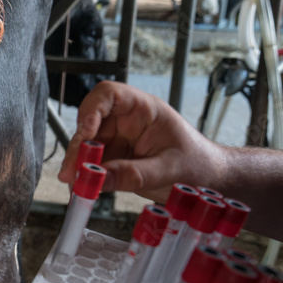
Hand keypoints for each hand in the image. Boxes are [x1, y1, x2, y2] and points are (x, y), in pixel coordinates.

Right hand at [57, 81, 226, 201]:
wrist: (208, 182)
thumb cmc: (198, 164)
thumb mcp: (170, 169)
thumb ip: (135, 174)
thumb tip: (100, 178)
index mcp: (144, 110)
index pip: (110, 94)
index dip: (92, 109)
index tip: (86, 131)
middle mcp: (126, 121)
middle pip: (90, 123)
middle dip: (79, 146)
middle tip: (73, 170)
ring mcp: (118, 140)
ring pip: (86, 145)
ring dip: (78, 163)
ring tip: (75, 183)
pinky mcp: (114, 160)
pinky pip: (92, 164)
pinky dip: (84, 175)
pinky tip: (82, 188)